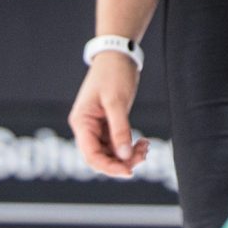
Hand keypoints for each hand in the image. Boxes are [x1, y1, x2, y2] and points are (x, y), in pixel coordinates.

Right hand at [69, 52, 148, 177]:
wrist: (118, 55)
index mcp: (82, 123)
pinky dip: (130, 147)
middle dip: (122, 161)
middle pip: (101, 158)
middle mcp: (86, 128)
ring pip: (111, 154)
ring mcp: (97, 128)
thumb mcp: (117, 102)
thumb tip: (124, 157)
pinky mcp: (108, 126)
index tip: (129, 172)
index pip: (91, 155)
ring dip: (128, 156)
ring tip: (146, 147)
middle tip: (143, 155)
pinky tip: (143, 142)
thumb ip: (120, 130)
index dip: (109, 167)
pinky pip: (117, 145)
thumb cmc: (113, 74)